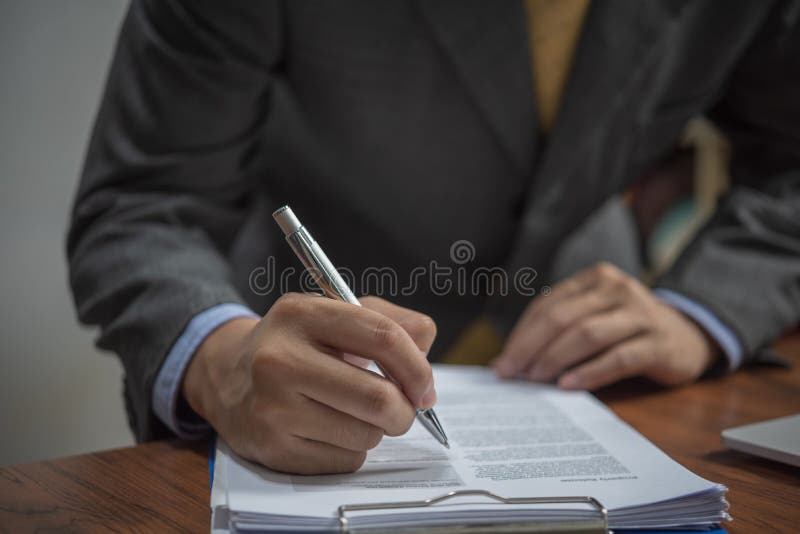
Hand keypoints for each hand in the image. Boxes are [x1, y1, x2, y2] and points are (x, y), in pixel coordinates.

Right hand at [182, 294, 436, 474]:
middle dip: (404, 411)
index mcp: (301, 314)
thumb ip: (388, 319)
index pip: (382, 337)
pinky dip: (351, 450)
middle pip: (377, 397)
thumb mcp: (335, 315)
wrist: (228, 377)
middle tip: (403, 411)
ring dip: (375, 430)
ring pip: (364, 434)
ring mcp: (272, 407)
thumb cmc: (297, 344)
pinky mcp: (272, 448)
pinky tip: (329, 430)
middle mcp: (280, 359)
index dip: (417, 367)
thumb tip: (425, 342)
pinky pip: (344, 460)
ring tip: (353, 413)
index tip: (425, 387)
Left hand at [493, 263, 719, 389]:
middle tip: (511, 374)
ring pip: (586, 335)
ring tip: (534, 380)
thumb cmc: (629, 329)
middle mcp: (618, 289)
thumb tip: (508, 361)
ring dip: (554, 359)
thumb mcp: (596, 317)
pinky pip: (617, 358)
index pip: (548, 305)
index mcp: (595, 279)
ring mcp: (641, 314)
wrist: (691, 336)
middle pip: (562, 318)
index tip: (503, 362)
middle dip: (530, 347)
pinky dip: (589, 372)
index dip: (522, 335)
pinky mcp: (658, 343)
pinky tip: (567, 386)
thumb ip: (559, 331)